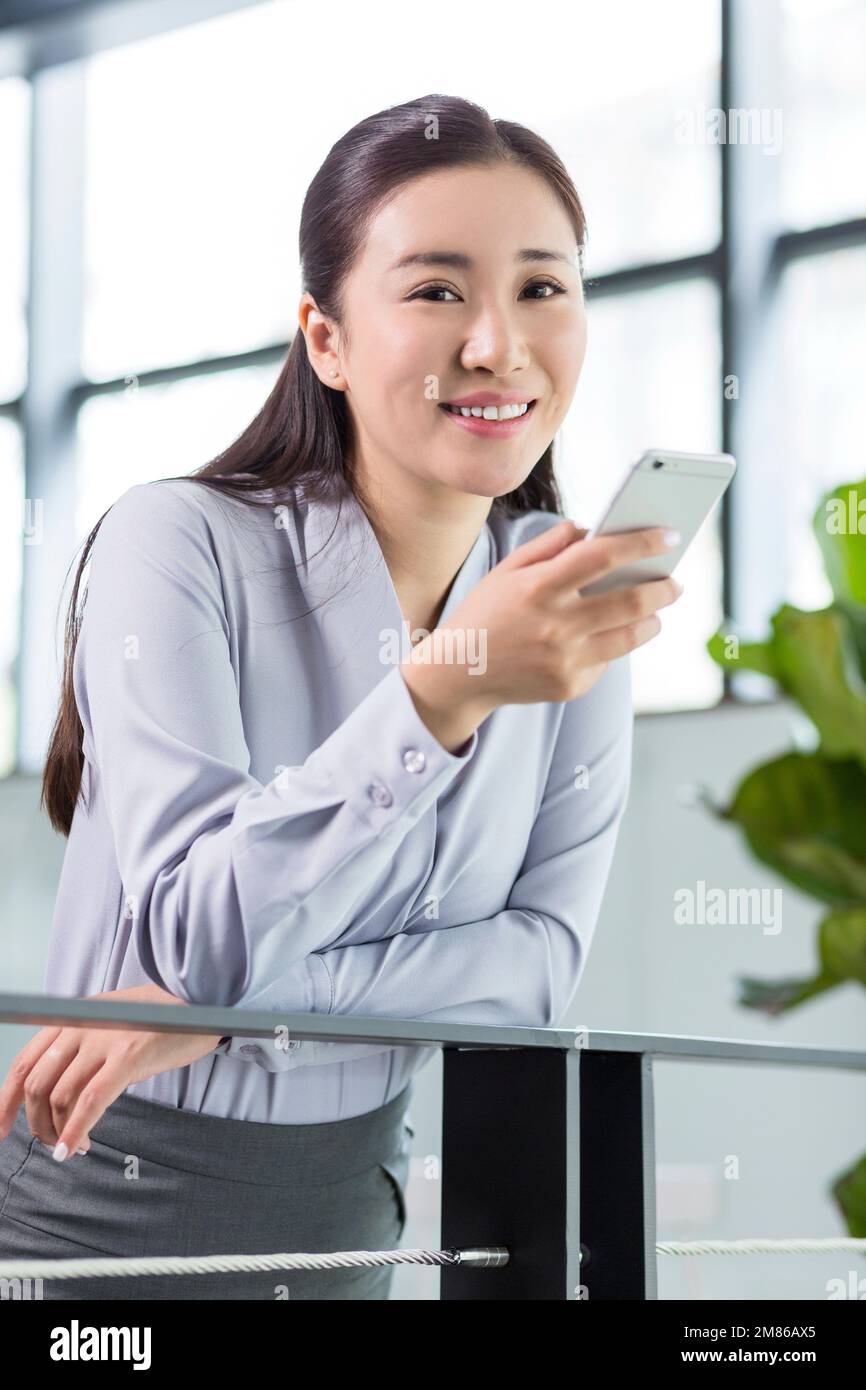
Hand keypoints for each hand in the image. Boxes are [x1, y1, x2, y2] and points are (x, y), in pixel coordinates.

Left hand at [0, 983, 222, 1160]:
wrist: (202, 1004)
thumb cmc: (157, 1020)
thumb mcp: (108, 1027)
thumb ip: (79, 1052)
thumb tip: (53, 1099)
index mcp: (70, 1018)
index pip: (22, 1064)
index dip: (5, 1102)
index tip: (0, 1131)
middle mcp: (80, 1025)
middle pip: (36, 1085)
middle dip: (37, 1124)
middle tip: (53, 1144)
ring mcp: (103, 1039)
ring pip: (59, 1097)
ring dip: (60, 1133)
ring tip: (77, 1147)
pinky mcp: (128, 1056)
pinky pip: (91, 1101)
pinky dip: (77, 1130)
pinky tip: (76, 1148)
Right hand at [401, 522, 681, 742]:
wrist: (458, 675)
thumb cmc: (486, 613)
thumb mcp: (507, 570)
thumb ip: (550, 545)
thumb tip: (592, 530)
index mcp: (538, 587)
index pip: (603, 556)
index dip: (642, 543)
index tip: (669, 534)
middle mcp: (555, 625)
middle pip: (632, 600)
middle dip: (664, 586)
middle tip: (675, 580)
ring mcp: (565, 659)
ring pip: (633, 635)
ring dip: (653, 618)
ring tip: (656, 608)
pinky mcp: (570, 686)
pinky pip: (608, 660)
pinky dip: (614, 643)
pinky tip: (608, 635)